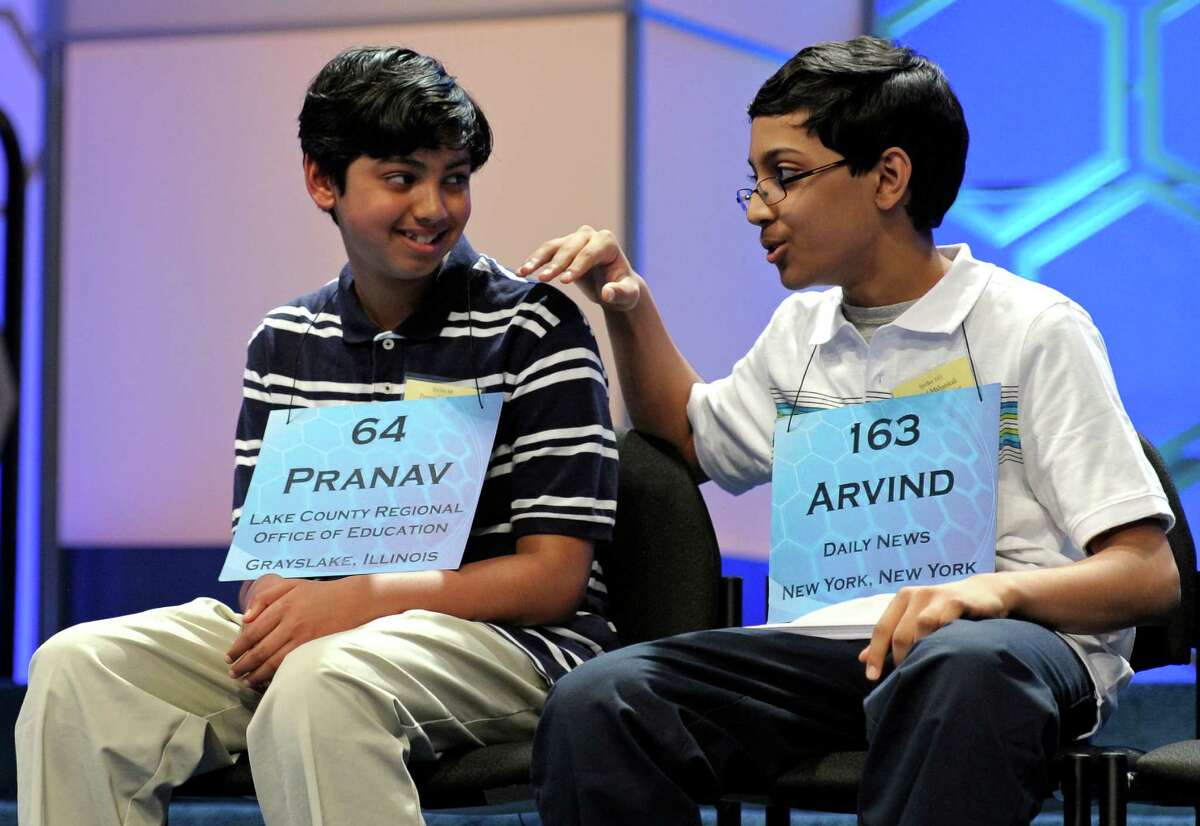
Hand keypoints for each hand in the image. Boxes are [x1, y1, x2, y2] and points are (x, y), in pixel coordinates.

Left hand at [226, 576, 367, 688]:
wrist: (354, 599)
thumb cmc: (321, 593)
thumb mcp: (292, 585)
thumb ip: (266, 597)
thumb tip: (245, 618)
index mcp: (282, 604)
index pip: (252, 630)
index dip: (238, 645)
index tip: (229, 656)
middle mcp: (289, 620)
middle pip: (258, 647)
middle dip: (242, 663)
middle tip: (232, 673)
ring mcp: (301, 634)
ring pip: (270, 659)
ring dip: (254, 672)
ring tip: (245, 681)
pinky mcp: (313, 645)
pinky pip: (288, 663)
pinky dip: (273, 673)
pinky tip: (265, 680)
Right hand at [517, 225, 641, 309]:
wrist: (614, 287)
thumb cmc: (623, 291)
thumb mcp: (627, 295)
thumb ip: (619, 293)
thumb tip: (607, 293)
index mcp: (607, 242)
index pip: (589, 253)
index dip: (576, 266)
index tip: (564, 282)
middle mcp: (590, 236)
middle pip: (570, 248)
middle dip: (556, 264)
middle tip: (544, 279)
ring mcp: (575, 239)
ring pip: (554, 247)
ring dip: (538, 259)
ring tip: (524, 272)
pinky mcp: (563, 247)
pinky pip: (546, 252)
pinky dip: (534, 261)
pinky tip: (521, 272)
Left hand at [858, 574, 1014, 679]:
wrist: (984, 592)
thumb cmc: (946, 610)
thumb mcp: (916, 619)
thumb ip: (892, 637)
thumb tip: (862, 658)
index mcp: (902, 600)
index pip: (881, 629)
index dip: (875, 654)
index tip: (872, 677)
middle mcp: (915, 595)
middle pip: (899, 633)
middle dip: (899, 659)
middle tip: (905, 677)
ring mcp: (935, 596)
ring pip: (918, 628)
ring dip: (918, 650)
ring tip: (922, 667)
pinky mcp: (956, 601)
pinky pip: (942, 622)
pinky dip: (938, 638)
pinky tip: (942, 652)